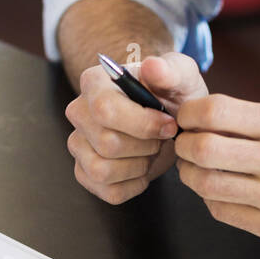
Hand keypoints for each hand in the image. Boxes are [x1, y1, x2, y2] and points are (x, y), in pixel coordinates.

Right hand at [65, 53, 205, 204]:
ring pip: (102, 171)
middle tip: (161, 138)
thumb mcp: (182, 77)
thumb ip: (171, 70)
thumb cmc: (172, 95)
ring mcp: (78, 144)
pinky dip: (135, 185)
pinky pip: (109, 192)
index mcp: (95, 82)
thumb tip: (152, 66)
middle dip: (145, 146)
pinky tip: (144, 168)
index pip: (104, 110)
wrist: (170, 119)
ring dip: (138, 167)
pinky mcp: (85, 173)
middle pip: (106, 143)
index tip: (169, 125)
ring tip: (151, 151)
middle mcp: (79, 112)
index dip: (142, 124)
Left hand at [175, 94, 259, 244]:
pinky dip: (210, 199)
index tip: (186, 118)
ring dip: (190, 175)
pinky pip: (221, 211)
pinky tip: (219, 191)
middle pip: (202, 149)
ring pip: (205, 184)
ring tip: (196, 169)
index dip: (189, 114)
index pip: (214, 112)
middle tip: (184, 145)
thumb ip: (253, 117)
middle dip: (183, 145)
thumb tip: (204, 117)